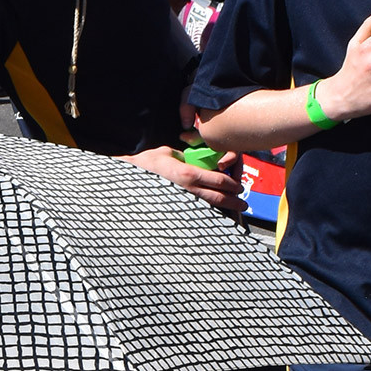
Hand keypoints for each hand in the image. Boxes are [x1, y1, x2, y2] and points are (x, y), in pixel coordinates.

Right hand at [123, 144, 244, 216]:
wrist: (128, 179)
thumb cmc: (146, 164)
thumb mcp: (168, 153)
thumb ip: (185, 158)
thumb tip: (194, 161)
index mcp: (188, 173)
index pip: (218, 180)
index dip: (232, 184)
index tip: (239, 187)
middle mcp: (187, 190)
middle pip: (217, 198)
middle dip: (233, 201)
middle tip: (243, 205)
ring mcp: (180, 201)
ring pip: (207, 207)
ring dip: (222, 211)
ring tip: (234, 214)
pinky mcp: (174, 208)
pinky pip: (194, 211)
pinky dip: (206, 214)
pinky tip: (213, 217)